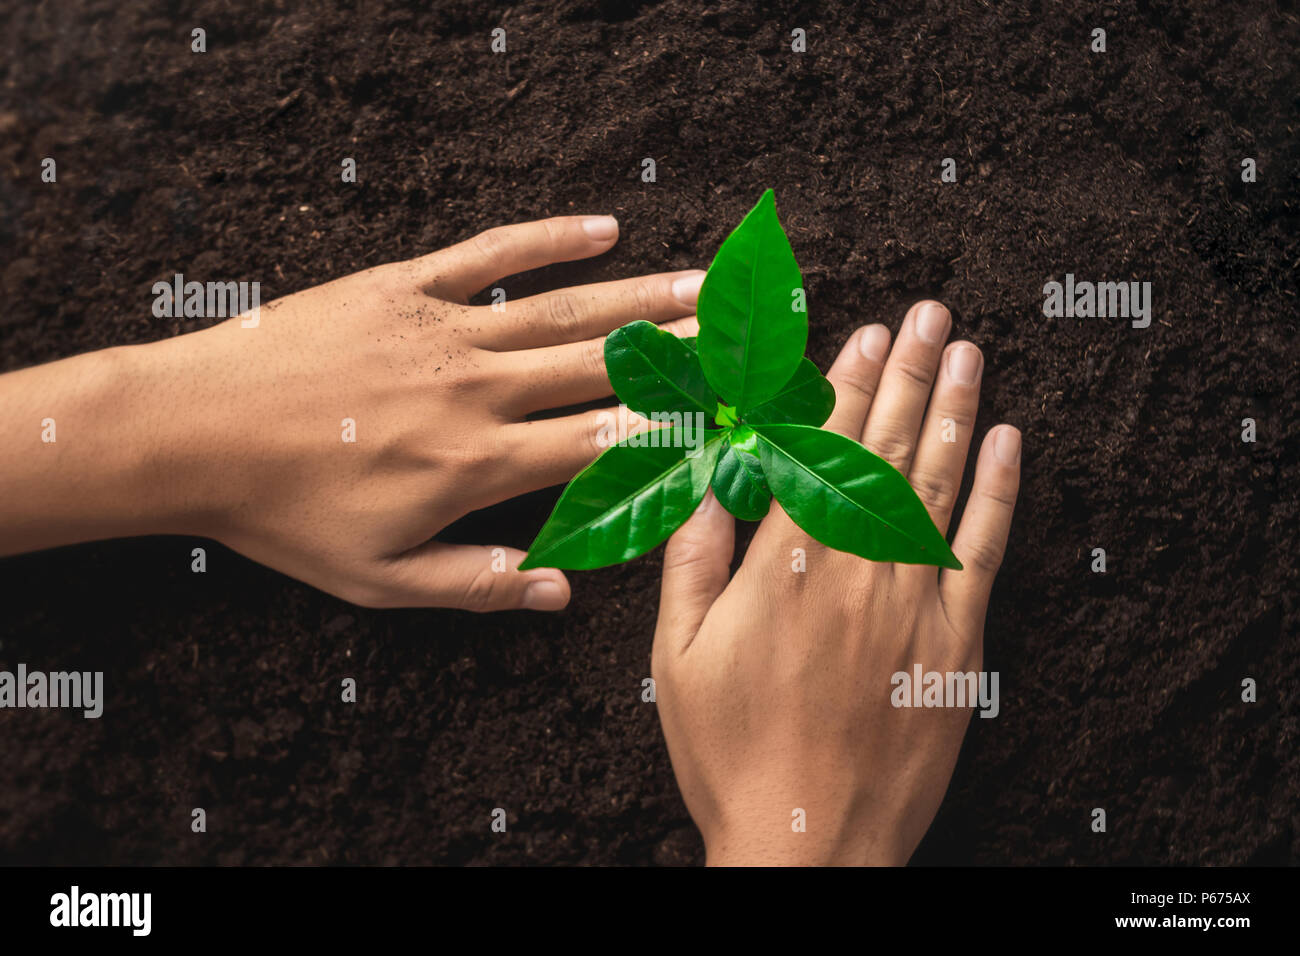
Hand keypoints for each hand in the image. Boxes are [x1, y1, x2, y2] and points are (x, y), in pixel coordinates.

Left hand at [0, 216, 703, 610]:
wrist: (189, 431)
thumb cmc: (284, 512)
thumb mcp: (380, 578)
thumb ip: (479, 583)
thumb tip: (564, 590)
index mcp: (476, 464)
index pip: (602, 445)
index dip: (675, 433)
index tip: (731, 422)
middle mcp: (476, 390)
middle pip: (601, 368)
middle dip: (682, 354)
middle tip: (746, 338)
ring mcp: (442, 330)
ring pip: (563, 310)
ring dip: (641, 295)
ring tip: (706, 286)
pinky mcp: (403, 287)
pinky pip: (490, 254)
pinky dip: (548, 239)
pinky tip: (601, 227)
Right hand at [651, 301, 1020, 864]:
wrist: (808, 840)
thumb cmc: (731, 751)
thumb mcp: (676, 656)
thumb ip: (692, 559)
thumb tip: (705, 480)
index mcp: (782, 564)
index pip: (816, 450)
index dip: (841, 386)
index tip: (860, 334)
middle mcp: (854, 567)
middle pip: (884, 448)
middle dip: (906, 372)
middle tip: (927, 313)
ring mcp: (913, 602)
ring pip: (937, 483)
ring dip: (955, 410)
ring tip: (967, 351)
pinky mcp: (957, 644)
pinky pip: (983, 549)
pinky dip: (997, 490)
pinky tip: (1007, 442)